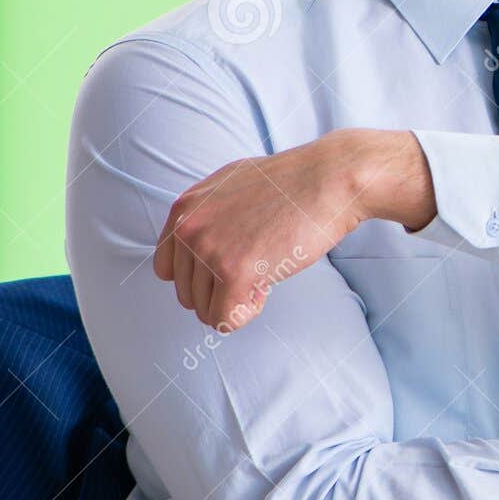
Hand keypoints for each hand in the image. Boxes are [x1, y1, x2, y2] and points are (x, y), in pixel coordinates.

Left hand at [152, 128, 434, 331]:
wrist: (330, 178)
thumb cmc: (295, 182)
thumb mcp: (232, 185)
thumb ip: (208, 214)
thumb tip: (204, 247)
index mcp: (184, 208)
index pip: (168, 270)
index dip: (203, 276)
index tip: (235, 263)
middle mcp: (188, 229)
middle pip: (188, 295)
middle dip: (223, 291)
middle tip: (260, 266)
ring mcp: (209, 250)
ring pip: (205, 311)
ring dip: (238, 301)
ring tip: (267, 271)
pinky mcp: (234, 273)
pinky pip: (225, 321)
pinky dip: (247, 313)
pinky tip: (268, 285)